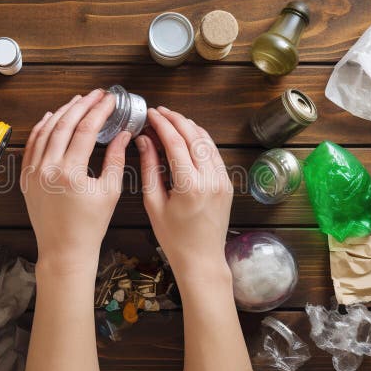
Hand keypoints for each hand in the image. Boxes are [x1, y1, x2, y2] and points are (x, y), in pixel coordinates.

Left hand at [21, 89, 131, 273]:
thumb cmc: (90, 226)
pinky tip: (51, 117)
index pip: (87, 130)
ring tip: (77, 100)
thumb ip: (116, 159)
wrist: (64, 250)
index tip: (110, 100)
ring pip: (46, 131)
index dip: (100, 111)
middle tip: (97, 94)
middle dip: (82, 105)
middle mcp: (48, 168)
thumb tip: (123, 133)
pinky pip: (31, 146)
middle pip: (65, 125)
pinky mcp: (26, 178)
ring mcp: (34, 172)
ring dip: (62, 112)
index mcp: (70, 172)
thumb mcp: (110, 192)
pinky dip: (41, 128)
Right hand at [135, 106, 233, 279]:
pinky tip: (188, 136)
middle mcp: (210, 179)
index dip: (161, 124)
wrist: (202, 259)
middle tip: (159, 112)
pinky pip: (214, 154)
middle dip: (176, 119)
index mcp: (190, 185)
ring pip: (207, 141)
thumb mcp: (154, 204)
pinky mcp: (226, 184)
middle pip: (193, 136)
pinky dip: (201, 140)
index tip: (150, 114)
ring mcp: (222, 180)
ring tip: (172, 119)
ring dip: (189, 126)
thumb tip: (144, 140)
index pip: (175, 142)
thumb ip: (149, 168)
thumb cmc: (174, 238)